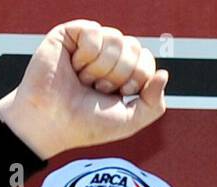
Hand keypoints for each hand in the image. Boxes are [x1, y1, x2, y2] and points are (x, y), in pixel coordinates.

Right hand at [0, 20, 167, 160]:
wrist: (52, 124)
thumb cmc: (84, 125)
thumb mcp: (129, 122)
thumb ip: (155, 105)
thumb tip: (164, 74)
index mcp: (122, 72)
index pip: (146, 59)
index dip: (136, 79)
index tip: (117, 95)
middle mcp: (107, 54)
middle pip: (134, 47)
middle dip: (118, 75)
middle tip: (96, 89)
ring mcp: (88, 43)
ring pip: (116, 39)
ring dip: (101, 69)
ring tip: (82, 80)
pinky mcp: (70, 34)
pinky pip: (95, 31)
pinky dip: (87, 55)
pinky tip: (74, 67)